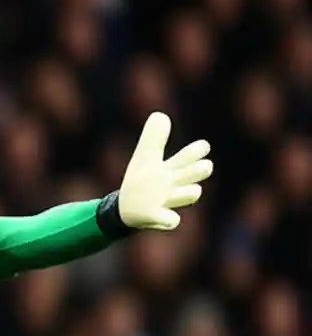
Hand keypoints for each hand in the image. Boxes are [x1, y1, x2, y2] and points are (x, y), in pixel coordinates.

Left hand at [118, 112, 212, 230]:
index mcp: (172, 169)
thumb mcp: (145, 157)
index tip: (203, 146)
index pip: (188, 156)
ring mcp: (168, 202)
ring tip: (188, 190)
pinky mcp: (158, 218)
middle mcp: (175, 184)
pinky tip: (170, 218)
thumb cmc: (143, 180)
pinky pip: (170, 221)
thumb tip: (160, 114)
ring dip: (188, 192)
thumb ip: (153, 138)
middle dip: (199, 170)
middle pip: (193, 175)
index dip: (196, 152)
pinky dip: (170, 219)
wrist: (128, 209)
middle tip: (205, 166)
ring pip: (188, 196)